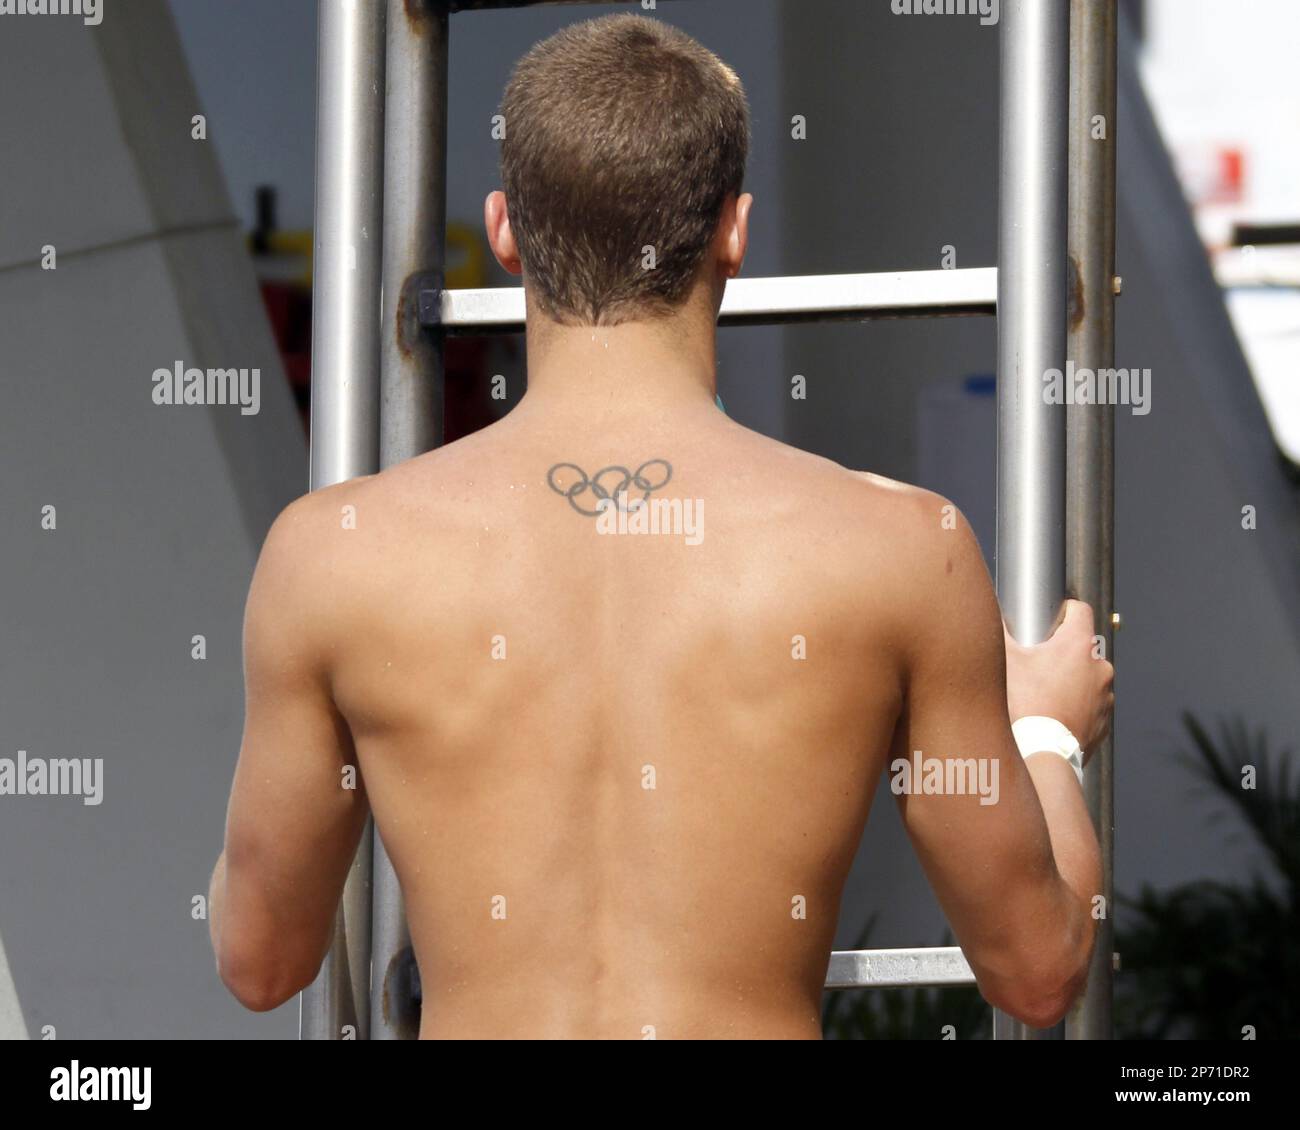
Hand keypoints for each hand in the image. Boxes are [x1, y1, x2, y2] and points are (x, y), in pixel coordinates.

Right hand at [1003, 599, 1113, 755]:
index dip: (1063, 610)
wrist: (1042, 752)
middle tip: (1037, 664)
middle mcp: (1100, 666)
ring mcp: (1105, 695)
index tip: (1049, 619)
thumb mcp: (1006, 662)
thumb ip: (998, 633)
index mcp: (1079, 645)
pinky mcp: (1104, 720)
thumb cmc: (1025, 704)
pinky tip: (1053, 713)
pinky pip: (1089, 704)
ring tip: (1044, 694)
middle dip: (1061, 652)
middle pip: (1081, 647)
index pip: (1080, 610)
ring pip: (1086, 677)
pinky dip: (1075, 705)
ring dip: (1070, 679)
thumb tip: (987, 616)